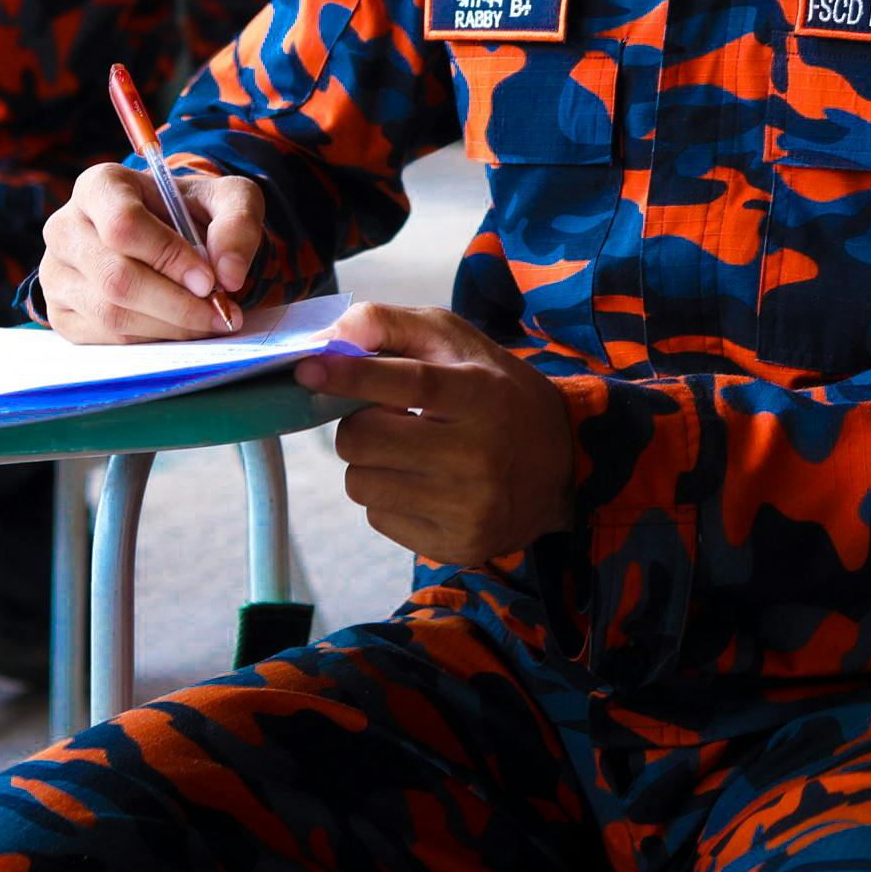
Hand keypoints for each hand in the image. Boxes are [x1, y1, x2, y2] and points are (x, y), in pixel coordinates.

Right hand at [35, 162, 266, 341]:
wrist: (167, 233)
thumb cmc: (191, 211)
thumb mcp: (227, 198)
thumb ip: (237, 223)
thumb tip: (229, 275)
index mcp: (99, 186)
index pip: (123, 226)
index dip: (169, 257)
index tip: (211, 281)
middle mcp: (65, 228)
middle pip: (117, 278)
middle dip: (177, 304)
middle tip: (220, 313)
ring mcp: (55, 274)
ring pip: (111, 314)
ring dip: (169, 327)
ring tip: (209, 321)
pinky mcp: (60, 313)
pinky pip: (105, 339)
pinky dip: (151, 340)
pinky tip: (178, 328)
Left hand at [299, 304, 578, 565]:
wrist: (562, 465)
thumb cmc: (495, 390)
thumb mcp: (456, 341)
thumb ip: (391, 325)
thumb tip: (329, 337)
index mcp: (482, 395)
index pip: (408, 384)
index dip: (351, 376)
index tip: (308, 369)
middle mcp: (478, 456)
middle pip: (364, 440)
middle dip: (358, 423)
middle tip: (386, 417)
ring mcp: (468, 508)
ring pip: (361, 484)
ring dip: (370, 463)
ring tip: (410, 452)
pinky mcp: (457, 546)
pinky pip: (378, 519)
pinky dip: (388, 498)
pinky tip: (423, 484)